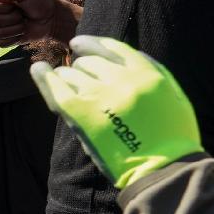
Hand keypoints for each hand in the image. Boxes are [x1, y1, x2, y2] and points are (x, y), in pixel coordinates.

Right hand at [0, 0, 78, 46]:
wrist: (51, 18)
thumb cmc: (38, 2)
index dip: (4, 7)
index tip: (16, 4)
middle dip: (13, 18)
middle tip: (22, 14)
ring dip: (16, 28)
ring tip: (23, 22)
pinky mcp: (2, 39)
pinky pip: (1, 42)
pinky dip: (15, 38)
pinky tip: (21, 32)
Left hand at [30, 37, 203, 188]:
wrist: (163, 169)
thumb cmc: (173, 137)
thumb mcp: (175, 96)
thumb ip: (154, 71)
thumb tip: (126, 53)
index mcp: (146, 73)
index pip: (112, 47)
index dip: (93, 43)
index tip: (80, 44)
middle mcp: (121, 79)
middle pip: (89, 61)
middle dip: (83, 66)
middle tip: (80, 75)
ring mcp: (99, 96)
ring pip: (71, 72)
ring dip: (67, 75)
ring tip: (66, 80)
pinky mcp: (80, 114)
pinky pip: (55, 87)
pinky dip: (44, 77)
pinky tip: (38, 69)